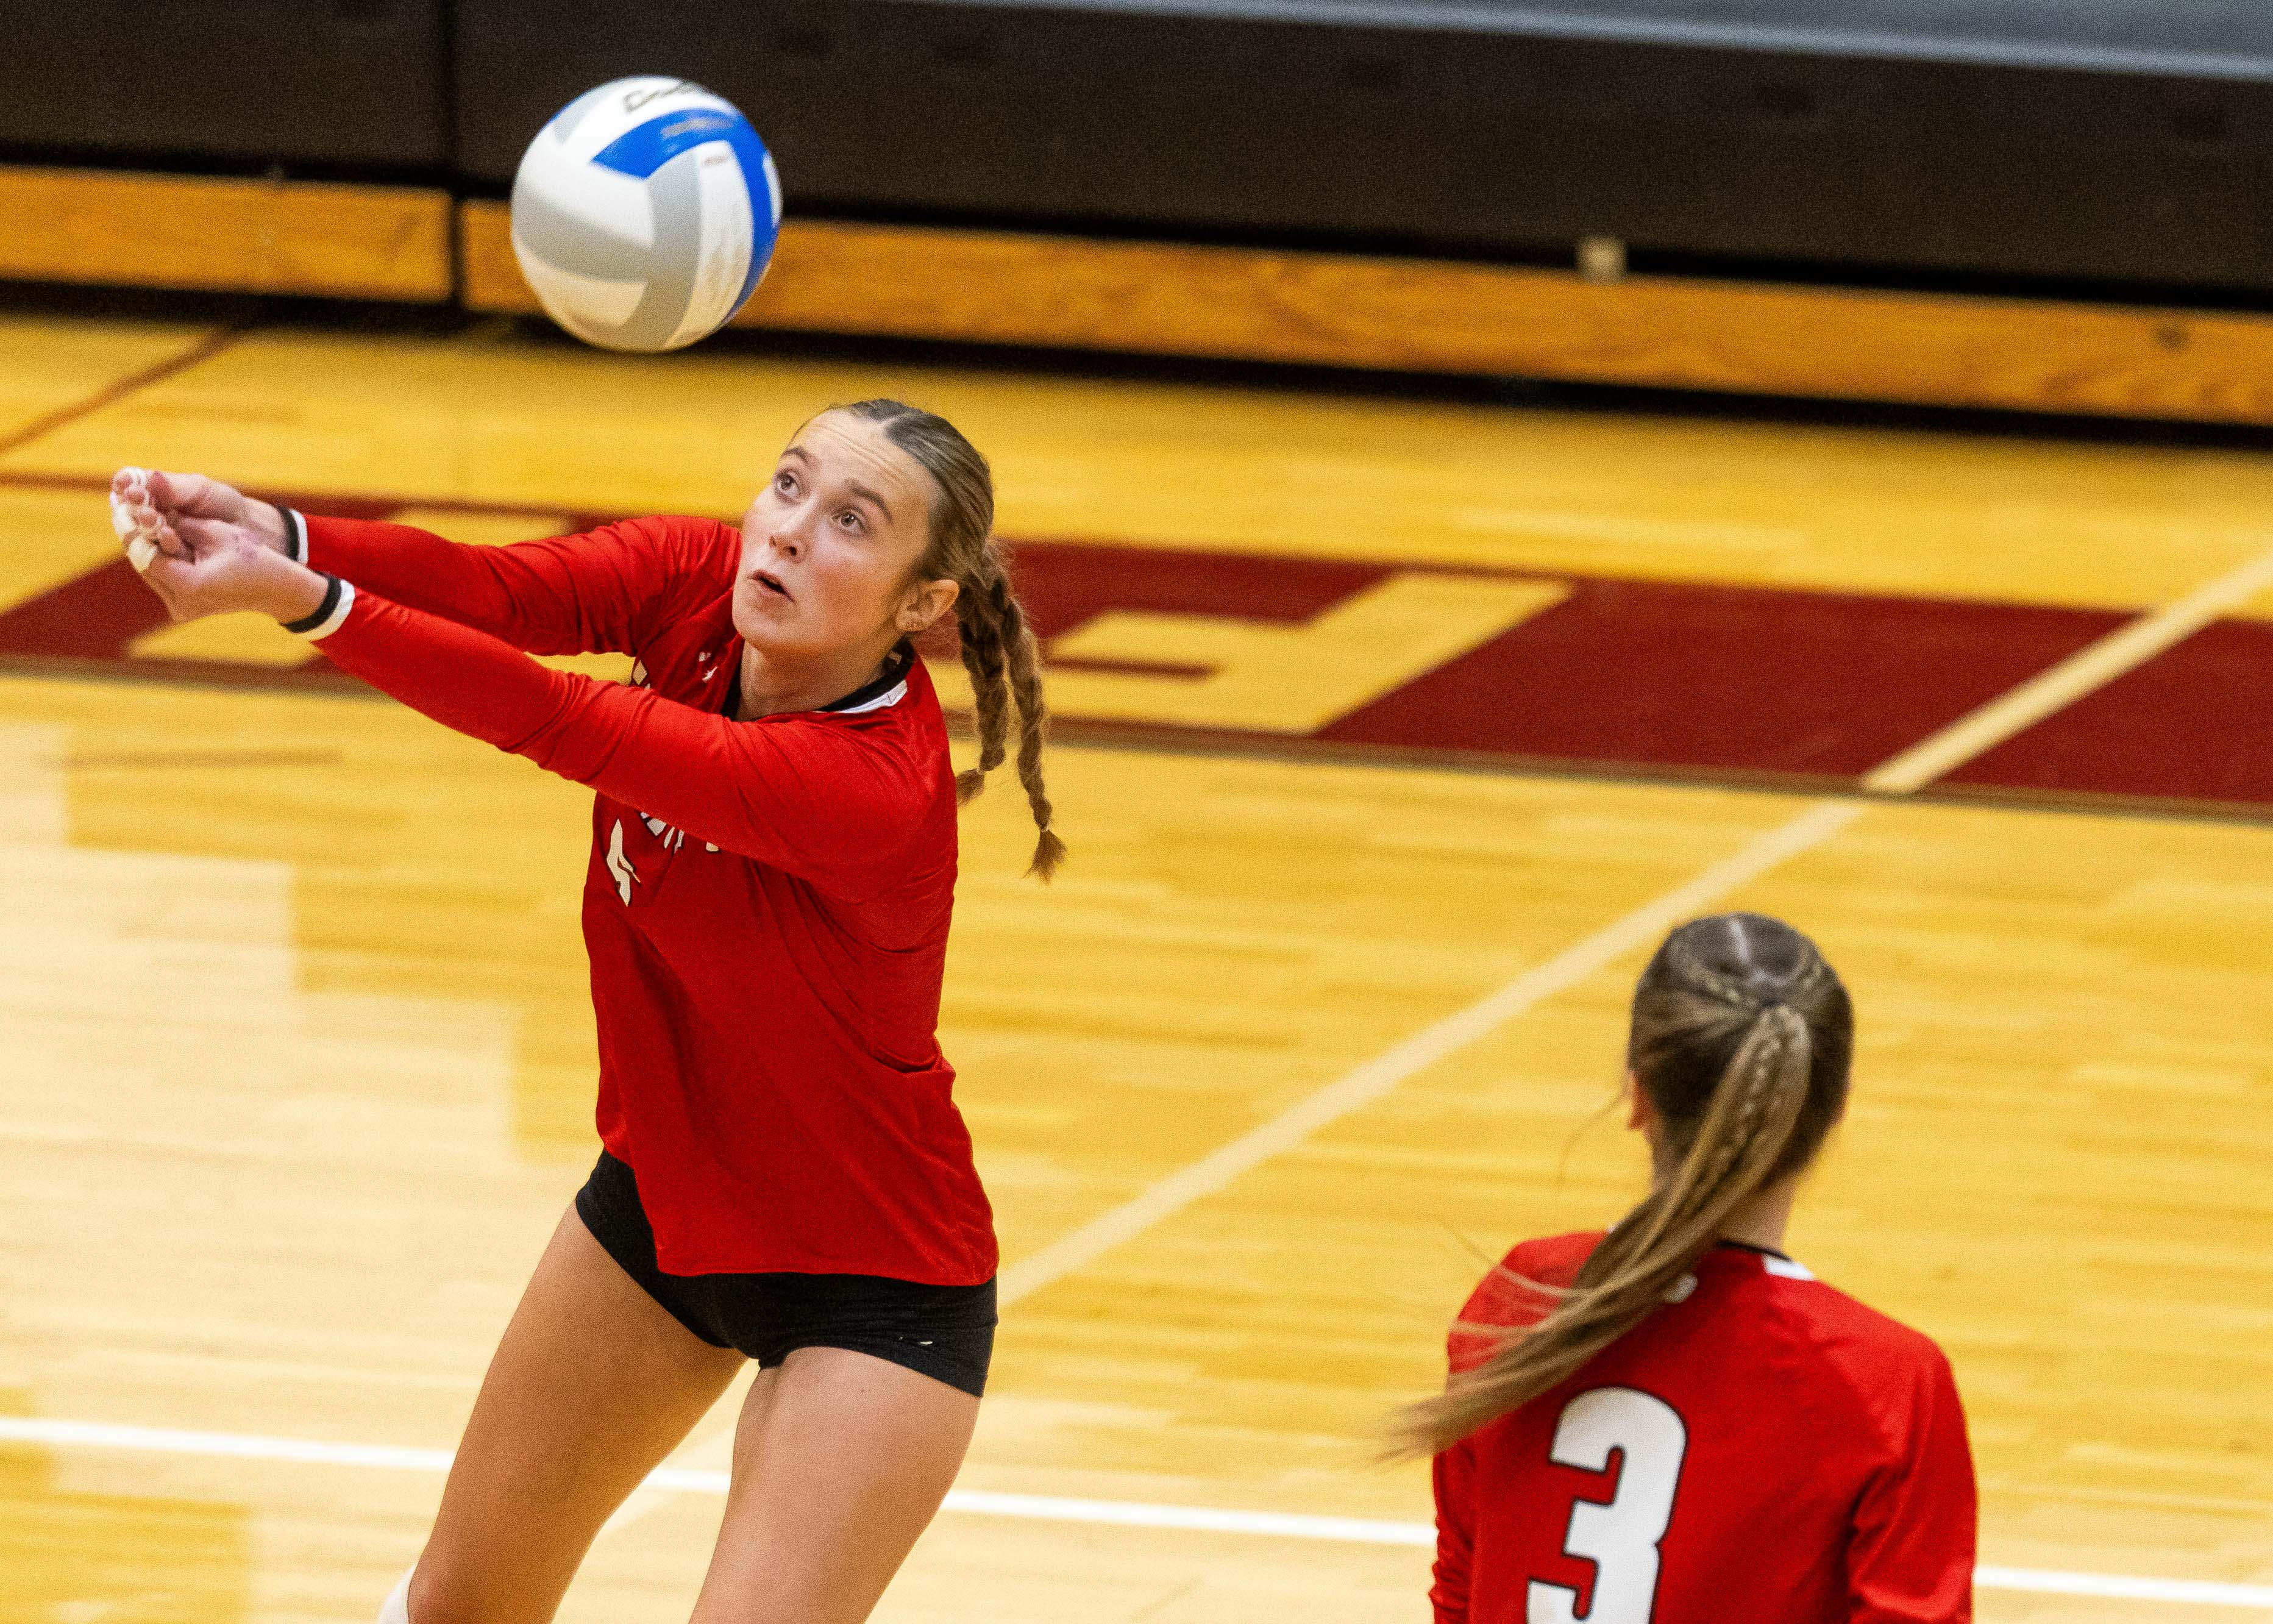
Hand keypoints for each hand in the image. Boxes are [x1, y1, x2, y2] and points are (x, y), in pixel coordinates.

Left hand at [112, 466, 325, 623]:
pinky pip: (162, 579)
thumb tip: (148, 514)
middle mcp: (180, 602)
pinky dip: (156, 558)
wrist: (276, 589)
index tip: (120, 508)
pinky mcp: (184, 608)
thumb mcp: (216, 531)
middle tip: (119, 508)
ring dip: (142, 546)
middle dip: (133, 536)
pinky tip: (146, 536)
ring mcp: (181, 609)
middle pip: (144, 564)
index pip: (147, 554)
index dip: (132, 530)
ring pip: (150, 572)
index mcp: (189, 585)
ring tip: (127, 517)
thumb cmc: (253, 557)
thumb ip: (178, 524)